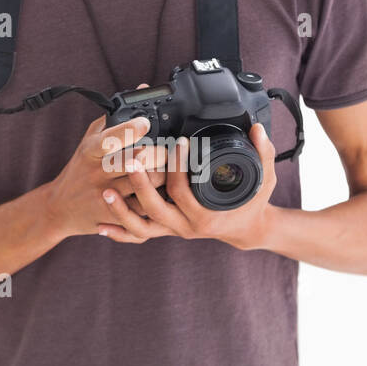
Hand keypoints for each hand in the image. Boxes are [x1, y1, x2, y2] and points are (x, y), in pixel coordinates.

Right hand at [43, 86, 171, 238]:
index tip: (145, 122)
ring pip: (142, 187)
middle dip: (158, 155)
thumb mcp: (89, 140)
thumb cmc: (81, 168)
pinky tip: (165, 193)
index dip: (128, 131)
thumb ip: (114, 118)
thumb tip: (141, 89)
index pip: (109, 140)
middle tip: (172, 150)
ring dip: (162, 177)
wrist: (59, 208)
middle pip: (133, 163)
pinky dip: (156, 200)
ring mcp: (104, 196)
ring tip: (172, 169)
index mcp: (90, 151)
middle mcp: (96, 173)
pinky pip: (140, 210)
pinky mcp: (112, 216)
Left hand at [97, 123, 277, 247]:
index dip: (177, 167)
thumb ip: (262, 152)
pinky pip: (139, 237)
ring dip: (122, 212)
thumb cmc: (253, 204)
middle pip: (156, 210)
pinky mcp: (166, 231)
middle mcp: (187, 226)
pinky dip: (120, 233)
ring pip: (142, 228)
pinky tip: (102, 226)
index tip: (175, 142)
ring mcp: (174, 230)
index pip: (184, 191)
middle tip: (129, 161)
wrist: (247, 230)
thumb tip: (258, 129)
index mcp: (206, 215)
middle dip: (141, 186)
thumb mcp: (264, 179)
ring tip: (106, 192)